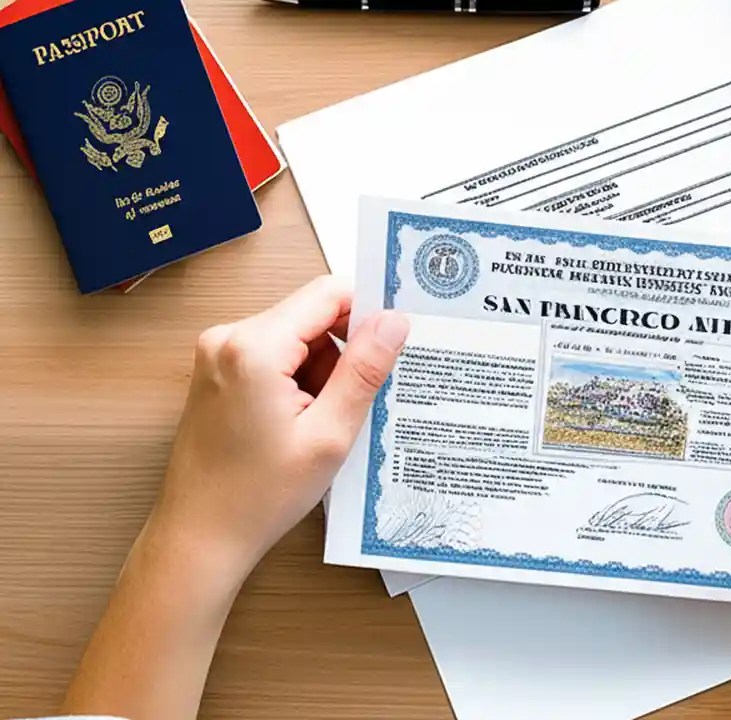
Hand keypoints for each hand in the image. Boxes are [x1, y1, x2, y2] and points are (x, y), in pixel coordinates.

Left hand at [151, 276, 409, 579]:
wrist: (200, 537)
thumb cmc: (257, 496)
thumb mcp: (329, 435)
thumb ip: (364, 370)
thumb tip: (393, 322)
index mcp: (254, 347)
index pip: (328, 294)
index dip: (368, 313)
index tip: (392, 344)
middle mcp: (228, 338)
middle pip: (312, 315)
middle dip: (342, 353)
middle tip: (352, 405)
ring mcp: (218, 354)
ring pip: (296, 337)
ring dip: (321, 371)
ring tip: (319, 424)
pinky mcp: (218, 371)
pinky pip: (274, 356)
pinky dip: (298, 381)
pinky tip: (300, 424)